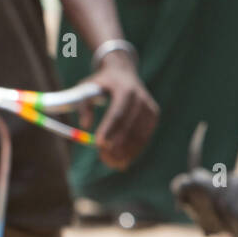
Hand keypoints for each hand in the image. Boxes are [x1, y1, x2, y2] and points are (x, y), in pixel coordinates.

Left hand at [82, 52, 157, 170]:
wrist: (123, 72)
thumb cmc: (101, 82)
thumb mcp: (87, 87)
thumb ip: (84, 105)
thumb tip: (84, 125)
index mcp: (124, 89)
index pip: (117, 112)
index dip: (109, 129)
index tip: (99, 144)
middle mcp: (140, 98)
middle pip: (129, 126)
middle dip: (117, 145)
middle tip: (104, 159)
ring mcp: (149, 107)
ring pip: (139, 134)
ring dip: (127, 151)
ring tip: (113, 164)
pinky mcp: (154, 115)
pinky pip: (145, 135)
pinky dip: (135, 148)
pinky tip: (124, 159)